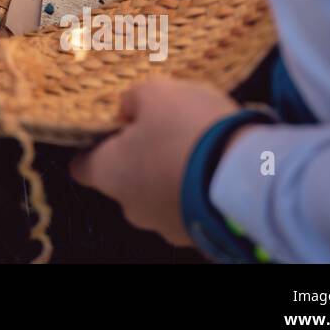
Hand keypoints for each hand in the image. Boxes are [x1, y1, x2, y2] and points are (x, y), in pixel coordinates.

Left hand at [70, 79, 237, 245]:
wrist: (247, 178)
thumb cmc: (187, 130)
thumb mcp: (155, 93)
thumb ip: (132, 99)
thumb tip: (126, 110)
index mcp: (109, 174)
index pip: (82, 166)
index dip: (92, 147)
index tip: (111, 131)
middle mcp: (130, 208)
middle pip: (124, 180)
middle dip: (140, 158)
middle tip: (164, 132)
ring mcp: (166, 227)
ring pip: (159, 196)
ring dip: (172, 176)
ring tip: (198, 149)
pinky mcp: (200, 236)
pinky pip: (190, 207)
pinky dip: (197, 190)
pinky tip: (216, 169)